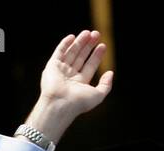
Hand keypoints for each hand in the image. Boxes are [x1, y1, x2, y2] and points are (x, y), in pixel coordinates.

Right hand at [23, 30, 112, 144]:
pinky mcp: (52, 66)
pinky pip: (59, 52)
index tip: (103, 46)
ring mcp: (61, 70)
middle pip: (81, 57)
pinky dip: (65, 44)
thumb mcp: (98, 95)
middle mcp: (70, 76)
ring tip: (88, 32)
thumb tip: (111, 73)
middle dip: (89, 46)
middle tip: (96, 34)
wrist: (60, 104)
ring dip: (79, 42)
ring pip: (72, 52)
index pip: (90, 66)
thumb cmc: (79, 102)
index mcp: (80, 83)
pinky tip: (73, 36)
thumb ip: (106, 85)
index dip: (97, 55)